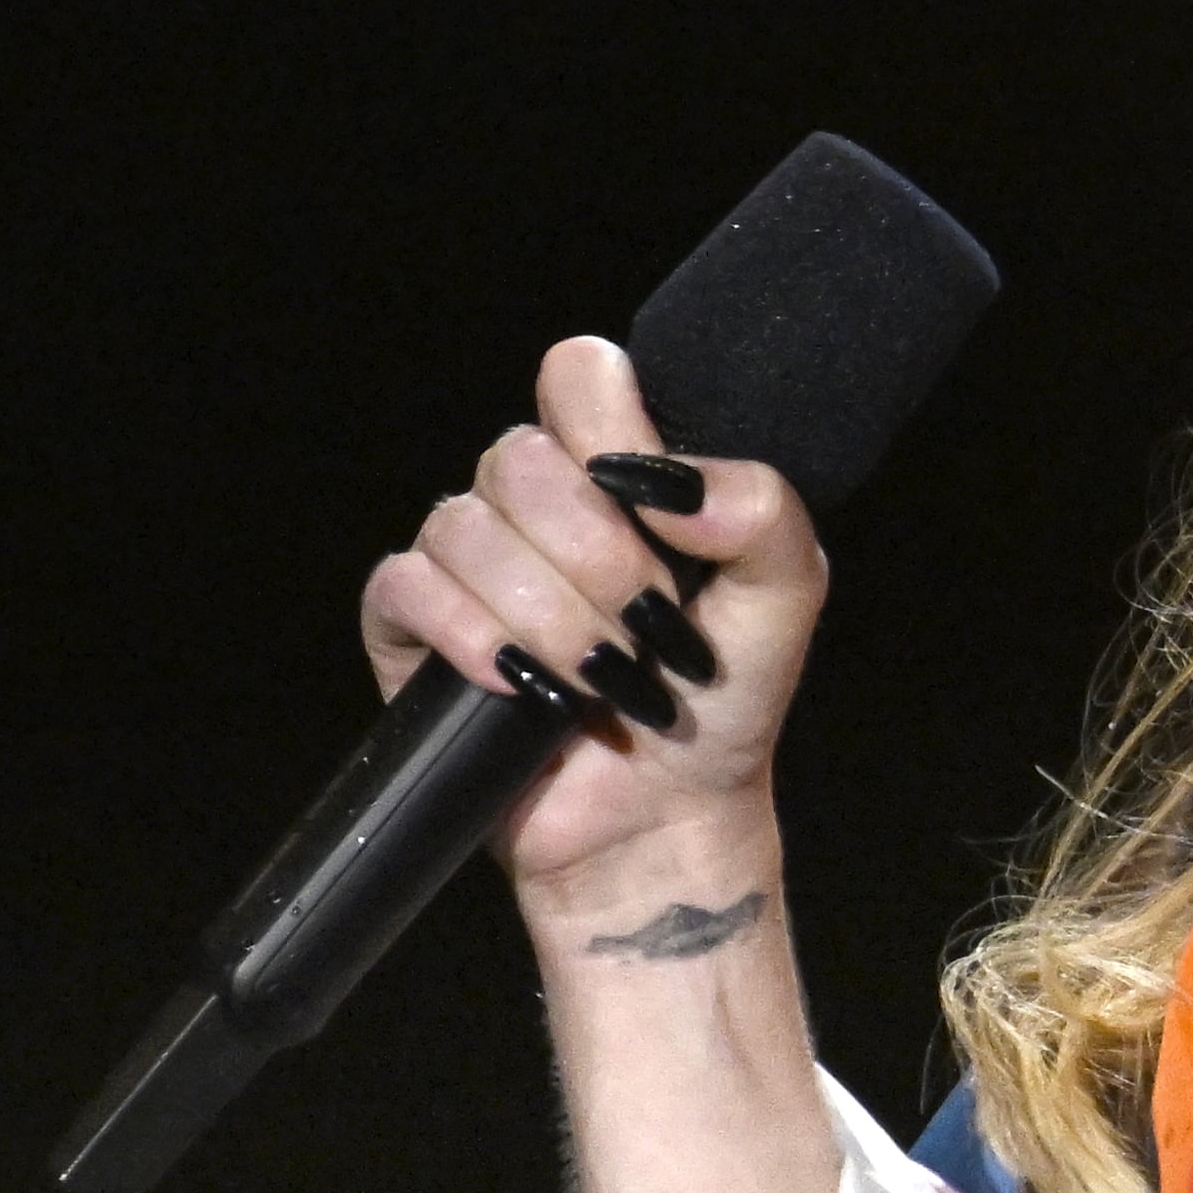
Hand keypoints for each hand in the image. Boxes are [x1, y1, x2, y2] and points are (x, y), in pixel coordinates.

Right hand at [353, 335, 828, 918]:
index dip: (610, 428)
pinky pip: (408, 585)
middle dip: (599, 558)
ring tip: (601, 679)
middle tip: (646, 627)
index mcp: (614, 470)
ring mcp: (468, 559)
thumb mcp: (784, 600)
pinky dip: (469, 635)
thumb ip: (763, 514)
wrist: (664, 816)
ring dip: (549, 616)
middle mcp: (532, 501)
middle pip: (522, 457)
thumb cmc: (719, 703)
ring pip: (466, 525)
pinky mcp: (411, 625)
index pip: (580, 375)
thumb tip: (674, 483)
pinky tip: (523, 685)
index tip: (659, 514)